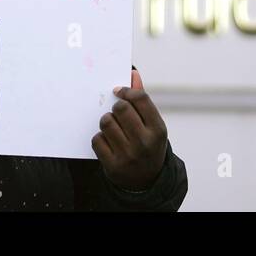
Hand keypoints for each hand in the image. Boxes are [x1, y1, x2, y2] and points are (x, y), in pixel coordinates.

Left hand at [91, 69, 167, 190]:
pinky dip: (100, 138)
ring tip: (113, 127)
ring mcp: (129, 155)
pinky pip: (97, 139)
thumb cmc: (147, 143)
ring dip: (106, 121)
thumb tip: (132, 74)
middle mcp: (145, 142)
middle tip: (117, 113)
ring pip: (106, 122)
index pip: (140, 98)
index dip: (126, 91)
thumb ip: (142, 99)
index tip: (118, 92)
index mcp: (158, 129)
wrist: (146, 181)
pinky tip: (108, 142)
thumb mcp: (152, 124)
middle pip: (120, 108)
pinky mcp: (112, 166)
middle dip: (116, 107)